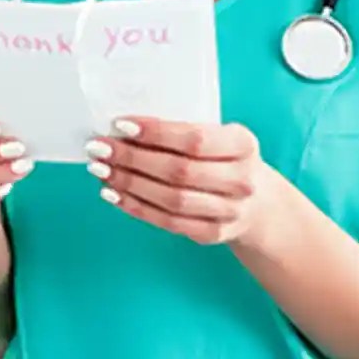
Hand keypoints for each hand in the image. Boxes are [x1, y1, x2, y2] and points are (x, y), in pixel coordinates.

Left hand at [85, 117, 278, 246]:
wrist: (259, 203)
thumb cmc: (225, 158)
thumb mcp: (219, 135)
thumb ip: (182, 130)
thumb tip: (124, 128)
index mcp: (243, 145)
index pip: (195, 139)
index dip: (156, 133)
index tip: (120, 125)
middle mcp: (241, 180)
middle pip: (179, 171)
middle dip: (132, 158)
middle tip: (99, 147)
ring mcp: (229, 211)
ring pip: (171, 199)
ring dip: (129, 183)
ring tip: (100, 169)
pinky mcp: (212, 233)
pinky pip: (168, 222)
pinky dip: (136, 207)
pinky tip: (113, 193)